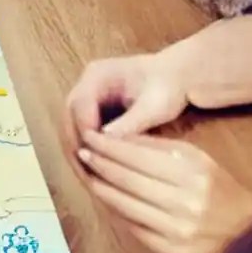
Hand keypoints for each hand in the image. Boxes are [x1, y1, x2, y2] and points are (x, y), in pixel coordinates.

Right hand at [62, 54, 191, 178]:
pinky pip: (83, 131)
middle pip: (69, 119)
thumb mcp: (153, 107)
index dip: (84, 133)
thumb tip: (104, 142)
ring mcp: (88, 98)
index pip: (79, 107)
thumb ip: (128, 123)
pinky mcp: (94, 110)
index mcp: (96, 76)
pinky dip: (88, 150)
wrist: (182, 77)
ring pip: (73, 127)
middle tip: (85, 174)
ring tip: (89, 177)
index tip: (93, 158)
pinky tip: (96, 169)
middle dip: (76, 147)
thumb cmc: (170, 88)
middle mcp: (86, 85)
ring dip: (80, 151)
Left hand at [77, 130, 251, 252]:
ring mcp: (177, 229)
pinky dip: (116, 211)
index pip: (137, 156)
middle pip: (127, 180)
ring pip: (125, 205)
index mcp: (192, 172)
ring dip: (100, 188)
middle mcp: (185, 201)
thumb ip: (155, 147)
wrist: (244, 228)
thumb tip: (114, 137)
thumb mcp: (194, 158)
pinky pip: (133, 227)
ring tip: (87, 175)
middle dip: (99, 165)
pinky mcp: (171, 250)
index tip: (89, 137)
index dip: (108, 147)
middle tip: (82, 153)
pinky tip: (106, 198)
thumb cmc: (214, 186)